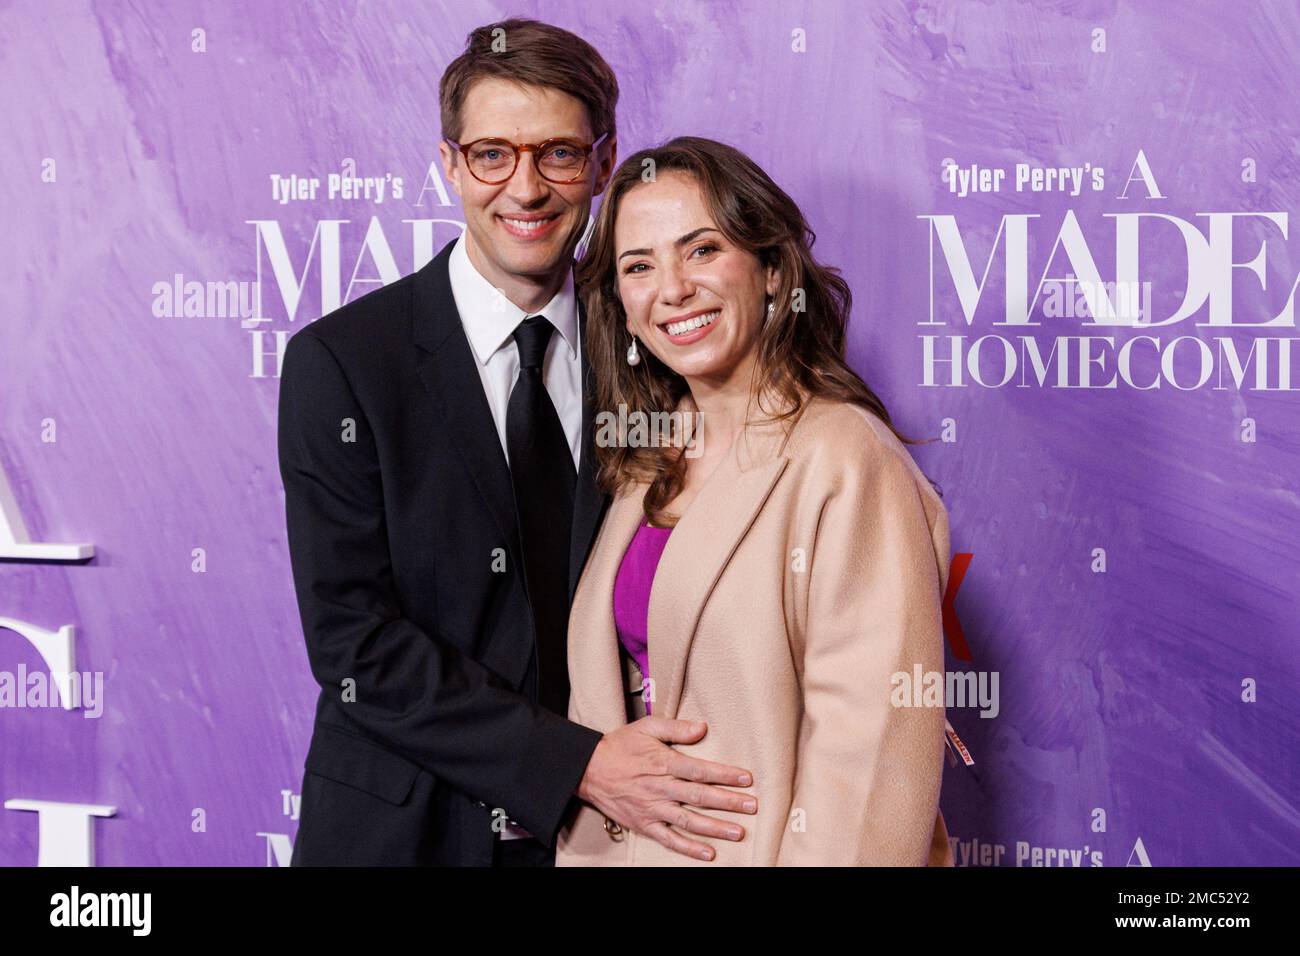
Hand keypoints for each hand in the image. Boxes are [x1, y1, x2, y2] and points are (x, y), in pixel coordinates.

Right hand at [575, 716, 756, 860]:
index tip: (746, 778)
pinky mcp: (644, 824)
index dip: (724, 775)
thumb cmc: (620, 746)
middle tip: (751, 806)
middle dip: (728, 802)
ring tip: (737, 832)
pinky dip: (689, 848)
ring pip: (689, 820)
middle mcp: (660, 788)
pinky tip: (708, 853)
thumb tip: (702, 727)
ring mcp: (652, 809)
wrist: (588, 769)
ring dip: (715, 828)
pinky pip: (669, 839)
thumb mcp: (647, 727)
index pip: (700, 770)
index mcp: (663, 763)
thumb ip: (676, 728)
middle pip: (700, 797)